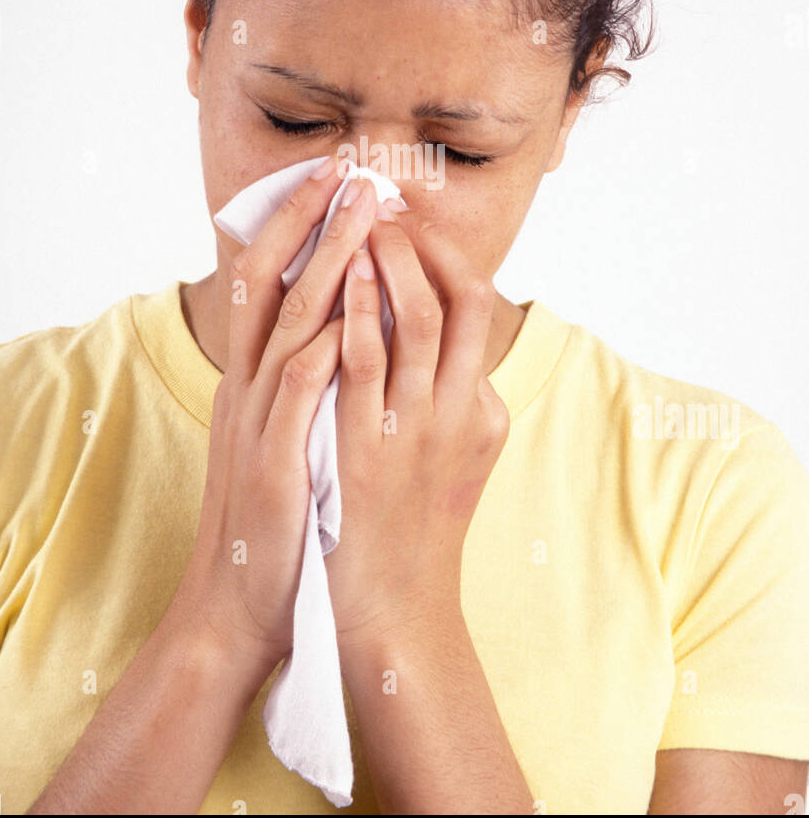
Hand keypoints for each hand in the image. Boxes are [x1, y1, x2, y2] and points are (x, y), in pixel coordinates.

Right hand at [175, 157, 381, 666]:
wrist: (243, 604)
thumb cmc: (279, 520)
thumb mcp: (287, 434)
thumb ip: (308, 381)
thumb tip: (344, 330)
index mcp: (255, 380)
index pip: (269, 283)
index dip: (297, 225)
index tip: (330, 180)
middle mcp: (250, 388)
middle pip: (274, 284)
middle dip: (313, 222)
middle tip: (349, 172)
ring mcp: (259, 421)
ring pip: (288, 322)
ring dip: (324, 262)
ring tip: (358, 210)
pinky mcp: (274, 461)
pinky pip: (298, 389)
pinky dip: (322, 344)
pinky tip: (352, 310)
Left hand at [324, 208, 511, 650]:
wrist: (391, 612)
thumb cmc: (415, 532)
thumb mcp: (457, 460)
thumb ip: (457, 399)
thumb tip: (448, 346)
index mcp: (482, 410)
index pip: (479, 307)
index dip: (447, 256)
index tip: (411, 223)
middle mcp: (461, 412)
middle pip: (458, 300)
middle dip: (421, 244)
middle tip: (383, 204)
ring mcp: (416, 429)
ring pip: (418, 318)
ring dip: (389, 262)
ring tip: (360, 220)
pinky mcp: (367, 447)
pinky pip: (364, 361)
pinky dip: (355, 309)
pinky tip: (335, 276)